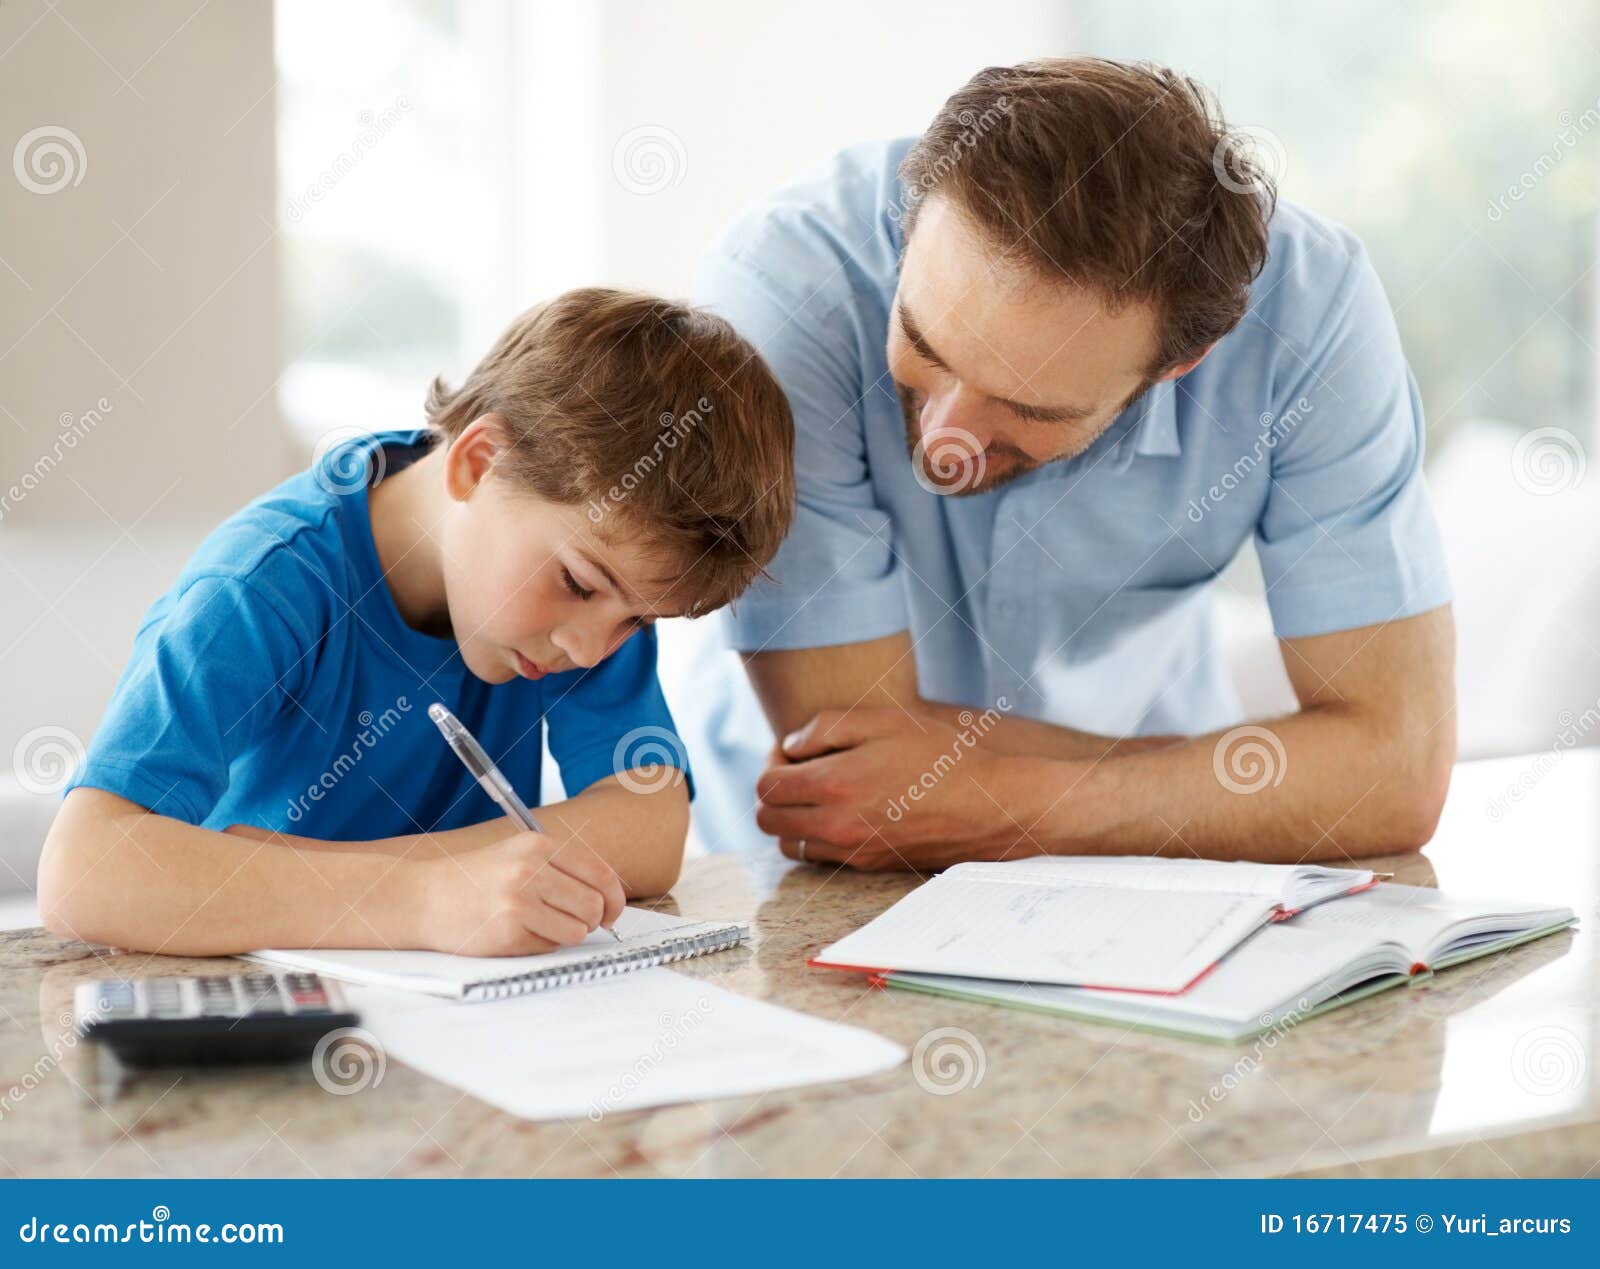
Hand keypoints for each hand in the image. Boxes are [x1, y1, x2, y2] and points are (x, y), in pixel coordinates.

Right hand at [416, 832, 625, 955]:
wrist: (423, 899)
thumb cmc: (474, 880)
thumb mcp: (516, 855)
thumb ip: (559, 868)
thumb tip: (607, 898)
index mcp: (537, 845)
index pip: (600, 873)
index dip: (614, 898)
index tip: (612, 912)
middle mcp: (530, 870)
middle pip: (593, 905)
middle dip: (591, 920)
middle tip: (576, 923)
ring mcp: (519, 902)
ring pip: (577, 930)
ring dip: (566, 934)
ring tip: (540, 926)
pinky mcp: (509, 933)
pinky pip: (550, 947)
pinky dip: (542, 945)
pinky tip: (518, 934)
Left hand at [755, 706, 1043, 870]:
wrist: (988, 806)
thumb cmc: (940, 757)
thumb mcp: (884, 722)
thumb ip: (827, 727)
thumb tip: (791, 747)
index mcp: (834, 785)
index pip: (767, 787)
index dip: (772, 762)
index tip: (794, 750)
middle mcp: (836, 825)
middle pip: (767, 820)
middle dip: (775, 792)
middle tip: (801, 770)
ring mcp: (851, 851)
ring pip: (788, 844)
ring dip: (791, 818)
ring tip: (820, 792)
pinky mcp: (868, 865)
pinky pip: (819, 857)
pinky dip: (816, 836)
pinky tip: (844, 810)